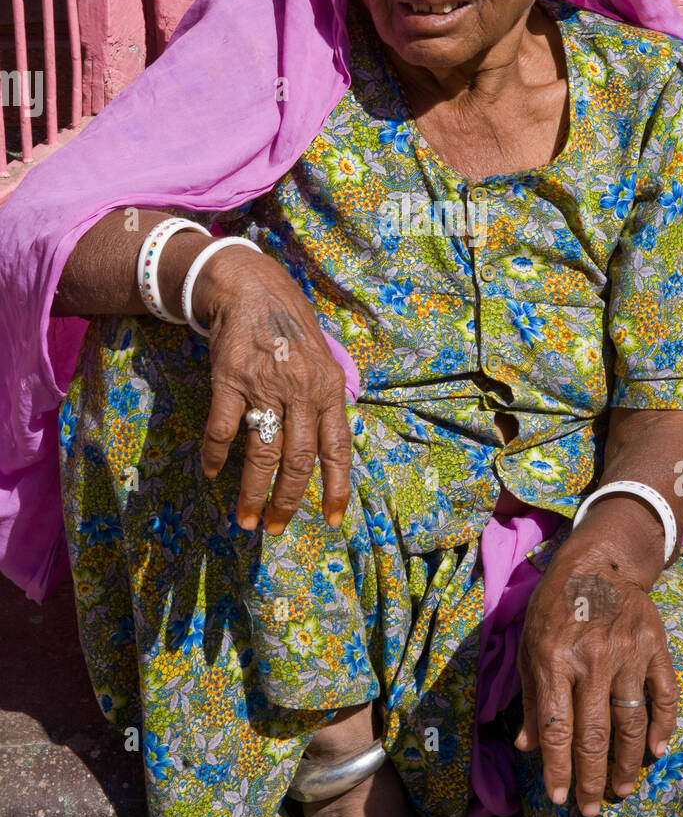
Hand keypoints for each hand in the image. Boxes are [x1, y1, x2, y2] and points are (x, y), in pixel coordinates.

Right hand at [193, 245, 352, 533]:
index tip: (332, 520)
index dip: (336, 488)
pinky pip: (224, 429)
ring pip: (262, 453)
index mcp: (329, 389)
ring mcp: (266, 386)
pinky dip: (217, 455)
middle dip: (288, 501)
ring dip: (253, 492)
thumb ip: (327, 399)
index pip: (337, 449)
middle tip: (276, 528)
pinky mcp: (231, 380)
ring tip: (245, 519)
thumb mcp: (323, 359)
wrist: (251, 288)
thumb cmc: (290, 327)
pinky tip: (212, 472)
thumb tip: (331, 444)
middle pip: (298, 460)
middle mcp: (302, 391)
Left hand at [516, 534, 677, 816]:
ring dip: (628, 763)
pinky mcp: (655, 646)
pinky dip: (664, 726)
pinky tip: (657, 751)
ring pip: (631, 722)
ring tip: (622, 790)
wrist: (598, 562)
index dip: (558, 768)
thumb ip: (532, 696)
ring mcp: (628, 653)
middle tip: (592, 809)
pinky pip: (664, 694)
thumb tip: (528, 746)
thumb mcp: (529, 644)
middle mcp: (592, 659)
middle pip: (594, 734)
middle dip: (592, 778)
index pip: (557, 727)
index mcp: (554, 659)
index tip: (559, 798)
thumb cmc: (555, 606)